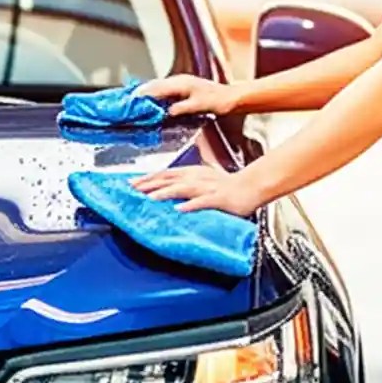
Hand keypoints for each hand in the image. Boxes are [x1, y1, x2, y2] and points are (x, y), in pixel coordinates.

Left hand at [130, 165, 265, 215]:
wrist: (250, 186)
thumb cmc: (227, 185)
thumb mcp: (203, 180)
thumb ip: (186, 182)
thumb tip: (168, 188)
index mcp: (192, 173)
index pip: (165, 174)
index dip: (148, 177)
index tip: (131, 183)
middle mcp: (197, 178)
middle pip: (169, 179)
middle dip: (150, 184)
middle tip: (132, 189)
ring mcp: (207, 188)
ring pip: (183, 188)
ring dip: (165, 192)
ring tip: (150, 198)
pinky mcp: (218, 198)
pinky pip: (203, 201)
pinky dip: (191, 205)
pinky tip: (180, 209)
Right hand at [135, 75, 240, 116]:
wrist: (232, 97)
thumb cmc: (218, 101)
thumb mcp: (199, 106)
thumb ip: (182, 108)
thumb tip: (166, 111)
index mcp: (181, 83)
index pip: (157, 88)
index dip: (143, 94)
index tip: (131, 100)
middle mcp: (179, 80)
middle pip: (154, 85)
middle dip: (140, 91)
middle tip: (126, 100)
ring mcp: (182, 82)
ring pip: (159, 86)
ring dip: (147, 92)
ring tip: (134, 100)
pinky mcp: (184, 87)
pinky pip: (164, 89)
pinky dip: (155, 93)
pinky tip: (152, 100)